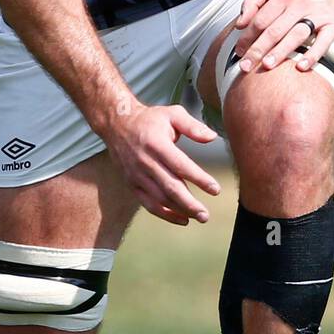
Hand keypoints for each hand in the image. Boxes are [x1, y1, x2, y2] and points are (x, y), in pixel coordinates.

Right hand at [100, 102, 220, 225]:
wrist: (117, 124)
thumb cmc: (150, 119)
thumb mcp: (172, 114)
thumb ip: (193, 126)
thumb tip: (213, 137)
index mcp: (157, 144)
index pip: (181, 165)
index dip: (199, 179)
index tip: (215, 189)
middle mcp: (145, 162)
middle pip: (170, 187)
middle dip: (190, 204)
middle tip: (206, 215)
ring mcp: (137, 175)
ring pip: (160, 198)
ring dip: (180, 210)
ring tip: (199, 217)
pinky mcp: (132, 184)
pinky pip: (148, 204)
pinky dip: (165, 214)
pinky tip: (182, 220)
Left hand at [231, 0, 333, 75]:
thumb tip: (240, 23)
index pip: (260, 19)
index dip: (247, 37)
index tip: (239, 51)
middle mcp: (299, 2)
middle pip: (274, 30)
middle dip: (258, 50)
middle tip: (246, 66)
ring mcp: (317, 14)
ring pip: (295, 36)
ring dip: (280, 52)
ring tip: (267, 66)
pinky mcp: (333, 24)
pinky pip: (322, 42)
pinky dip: (312, 55)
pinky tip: (301, 67)